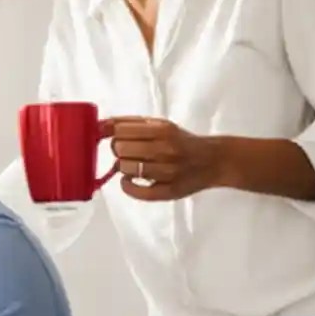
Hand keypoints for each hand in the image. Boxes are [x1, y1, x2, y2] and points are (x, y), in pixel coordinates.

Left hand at [105, 117, 226, 200]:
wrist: (215, 160)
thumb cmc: (181, 141)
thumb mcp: (160, 125)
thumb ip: (130, 123)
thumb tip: (100, 124)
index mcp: (163, 130)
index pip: (120, 131)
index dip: (114, 135)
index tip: (119, 138)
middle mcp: (166, 150)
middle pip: (120, 149)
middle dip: (119, 151)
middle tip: (129, 152)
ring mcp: (168, 172)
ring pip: (126, 169)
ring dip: (124, 167)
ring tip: (135, 165)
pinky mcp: (169, 192)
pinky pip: (137, 192)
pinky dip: (127, 186)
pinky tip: (130, 181)